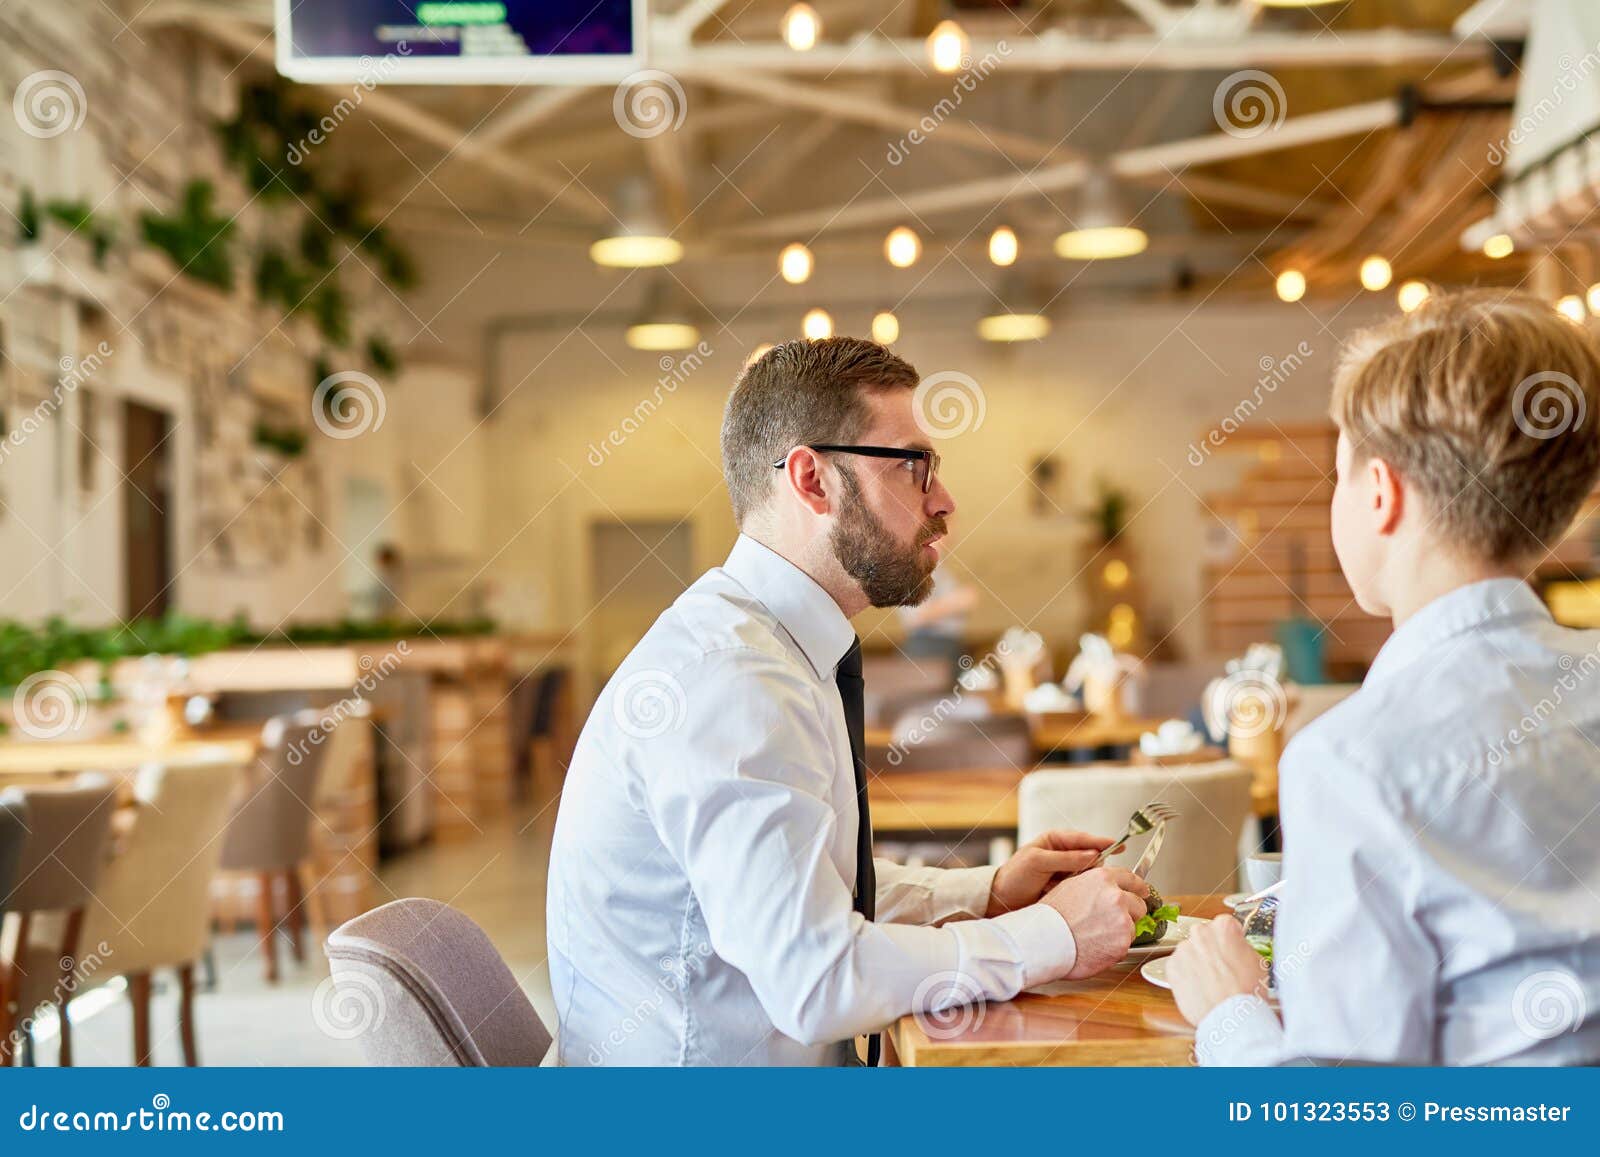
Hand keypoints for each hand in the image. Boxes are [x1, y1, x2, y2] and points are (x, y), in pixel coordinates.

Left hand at [986, 829, 1118, 915]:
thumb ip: (1065, 858)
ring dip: (1085, 880)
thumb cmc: (1014, 876)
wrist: (1002, 900)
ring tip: (1065, 886)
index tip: (1118, 845)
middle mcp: (1063, 854)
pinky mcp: (1067, 888)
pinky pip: (1083, 887)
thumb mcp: (1037, 862)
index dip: (1101, 842)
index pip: (1083, 838)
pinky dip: (1081, 891)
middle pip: (1091, 856)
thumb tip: (1092, 854)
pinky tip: (1070, 895)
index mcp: (1055, 841)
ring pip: (1089, 873)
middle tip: (1083, 875)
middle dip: (1092, 865)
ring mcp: (1066, 872)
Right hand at [1038, 867, 1148, 978]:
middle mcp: (1116, 896)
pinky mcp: (1123, 942)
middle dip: (1130, 913)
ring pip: (1133, 926)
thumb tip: (1105, 888)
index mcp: (1102, 879)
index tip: (1142, 891)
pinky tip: (1098, 947)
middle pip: (1139, 904)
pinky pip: (1126, 944)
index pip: (1132, 878)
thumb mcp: (1070, 886)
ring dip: (1122, 932)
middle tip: (1113, 922)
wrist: (1045, 940)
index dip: (1138, 887)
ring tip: (1098, 936)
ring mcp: (1122, 919)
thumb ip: (1094, 885)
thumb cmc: (1051, 917)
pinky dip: (1116, 947)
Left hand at [1166, 916, 1269, 1025]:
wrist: (1230, 1015)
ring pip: (1190, 952)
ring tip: (1211, 981)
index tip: (1230, 947)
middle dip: (1211, 949)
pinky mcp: (1171, 967)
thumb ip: (1242, 946)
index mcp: (1223, 927)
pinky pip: (1178, 967)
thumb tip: (1237, 946)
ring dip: (1197, 962)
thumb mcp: (1257, 961)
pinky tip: (1199, 986)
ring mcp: (1183, 949)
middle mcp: (1199, 933)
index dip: (1229, 939)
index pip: (1224, 925)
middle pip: (1204, 936)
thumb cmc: (1245, 992)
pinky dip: (1186, 975)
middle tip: (1221, 968)